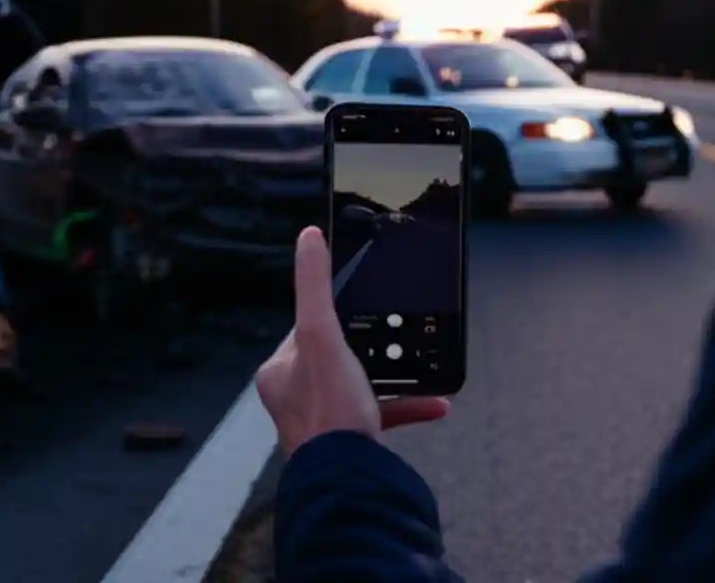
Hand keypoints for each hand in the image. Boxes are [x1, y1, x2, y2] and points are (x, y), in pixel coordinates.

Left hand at [256, 227, 450, 456]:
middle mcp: (294, 397)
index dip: (337, 316)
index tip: (362, 311)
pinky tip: (435, 403)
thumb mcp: (322, 334)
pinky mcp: (350, 440)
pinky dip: (407, 405)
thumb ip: (315, 285)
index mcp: (279, 371)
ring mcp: (322, 420)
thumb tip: (309, 237)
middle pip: (338, 355)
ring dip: (396, 375)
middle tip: (396, 338)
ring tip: (421, 366)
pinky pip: (381, 414)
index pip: (307, 328)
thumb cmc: (329, 408)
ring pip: (363, 385)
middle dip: (373, 348)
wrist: (349, 478)